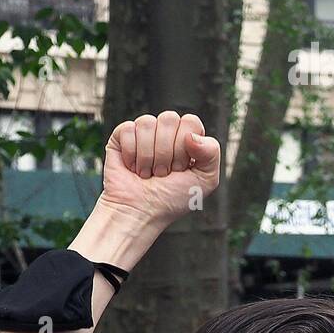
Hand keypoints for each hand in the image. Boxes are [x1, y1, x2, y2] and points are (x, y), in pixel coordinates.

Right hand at [99, 110, 221, 228]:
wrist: (140, 214)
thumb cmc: (171, 200)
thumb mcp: (205, 181)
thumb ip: (212, 152)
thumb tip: (191, 135)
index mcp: (186, 138)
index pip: (190, 121)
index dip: (184, 147)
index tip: (179, 170)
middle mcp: (165, 132)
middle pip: (168, 119)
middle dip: (165, 153)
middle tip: (162, 173)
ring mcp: (143, 133)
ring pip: (147, 123)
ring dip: (147, 156)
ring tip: (147, 173)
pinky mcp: (121, 137)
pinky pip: (128, 129)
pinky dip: (131, 154)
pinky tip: (131, 168)